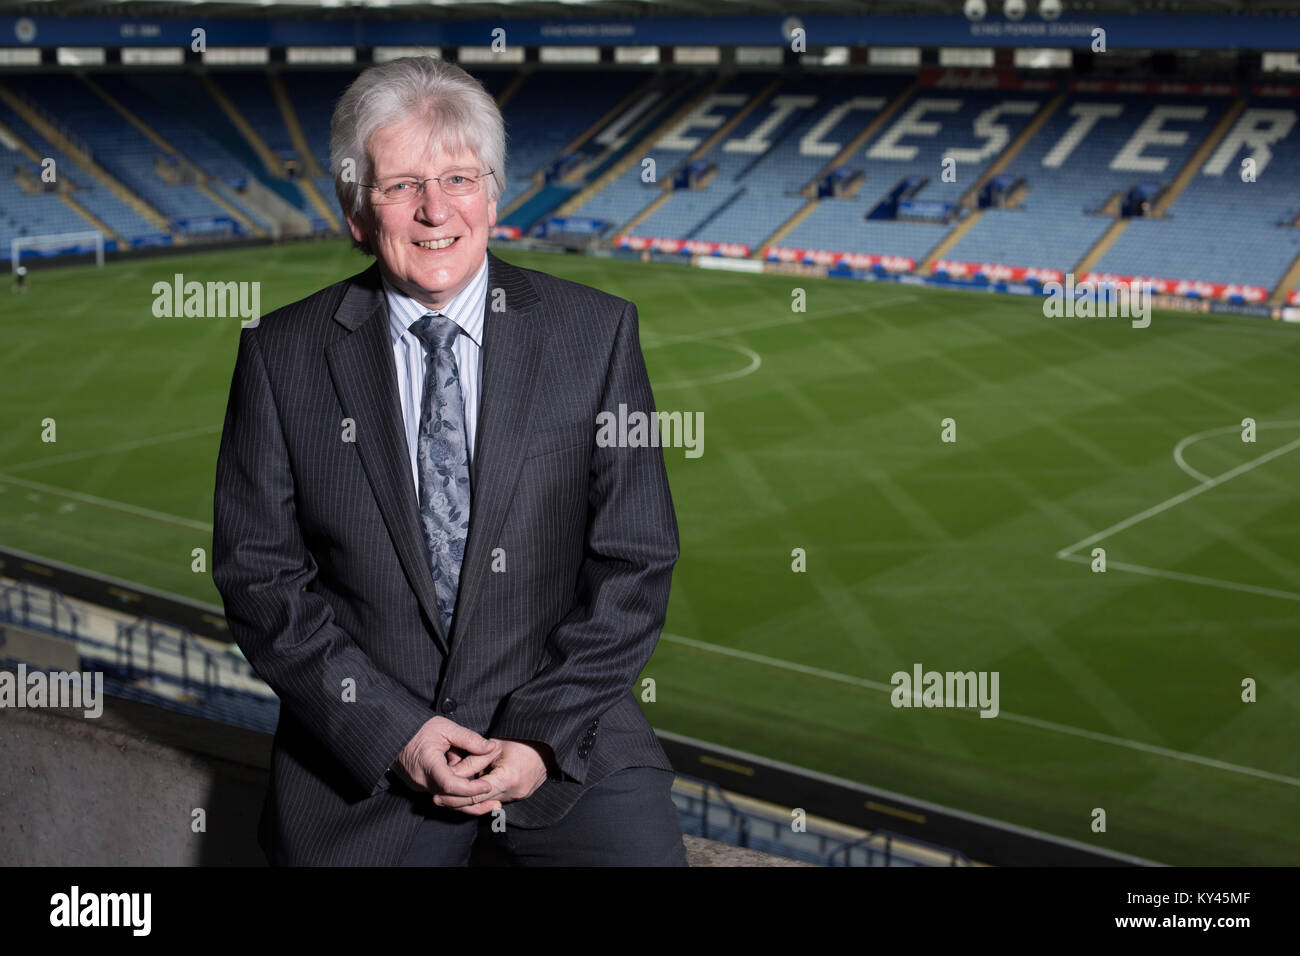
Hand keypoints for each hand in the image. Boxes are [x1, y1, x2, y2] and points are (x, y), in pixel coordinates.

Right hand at [392, 716, 502, 814]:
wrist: (393, 733)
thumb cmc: (418, 728)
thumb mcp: (445, 727)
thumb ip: (469, 738)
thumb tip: (490, 747)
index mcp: (427, 764)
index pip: (450, 785)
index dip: (470, 789)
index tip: (487, 786)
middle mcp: (422, 780)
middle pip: (450, 798)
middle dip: (473, 801)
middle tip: (495, 803)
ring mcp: (419, 785)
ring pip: (446, 799)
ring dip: (466, 801)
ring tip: (489, 802)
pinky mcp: (419, 786)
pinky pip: (440, 794)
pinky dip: (456, 795)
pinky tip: (472, 792)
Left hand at [432, 738, 552, 812]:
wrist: (550, 744)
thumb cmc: (523, 739)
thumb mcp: (495, 746)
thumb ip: (473, 761)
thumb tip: (452, 774)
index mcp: (508, 778)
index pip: (475, 794)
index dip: (455, 796)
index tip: (437, 794)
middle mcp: (514, 792)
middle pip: (479, 802)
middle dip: (458, 801)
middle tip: (437, 798)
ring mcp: (519, 796)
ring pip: (488, 802)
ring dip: (471, 798)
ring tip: (450, 795)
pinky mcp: (520, 795)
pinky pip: (497, 798)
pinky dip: (484, 795)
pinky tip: (471, 789)